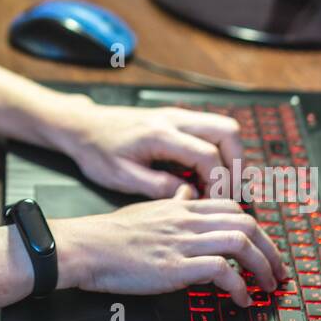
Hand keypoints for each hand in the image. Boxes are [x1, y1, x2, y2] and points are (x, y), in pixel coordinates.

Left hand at [51, 97, 242, 199]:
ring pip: (224, 128)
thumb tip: (190, 196)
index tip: (218, 204)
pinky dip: (218, 152)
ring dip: (231, 157)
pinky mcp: (177, 119)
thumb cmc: (97, 151)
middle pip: (228, 132)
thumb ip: (157, 187)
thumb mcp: (121, 178)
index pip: (207, 155)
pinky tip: (206, 175)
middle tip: (231, 193)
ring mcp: (177, 116)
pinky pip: (211, 130)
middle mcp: (174, 119)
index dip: (219, 182)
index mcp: (160, 135)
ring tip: (222, 186)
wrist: (82, 126)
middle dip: (237, 164)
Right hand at [52, 187, 287, 301]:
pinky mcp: (175, 267)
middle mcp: (187, 221)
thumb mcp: (145, 208)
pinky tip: (241, 298)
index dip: (256, 227)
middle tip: (278, 270)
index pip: (232, 206)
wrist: (85, 246)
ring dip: (263, 267)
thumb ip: (171, 202)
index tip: (263, 247)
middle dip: (271, 248)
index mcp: (181, 207)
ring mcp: (182, 242)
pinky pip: (221, 271)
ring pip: (240, 242)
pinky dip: (239, 285)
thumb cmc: (109, 234)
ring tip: (268, 286)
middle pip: (247, 222)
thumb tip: (185, 195)